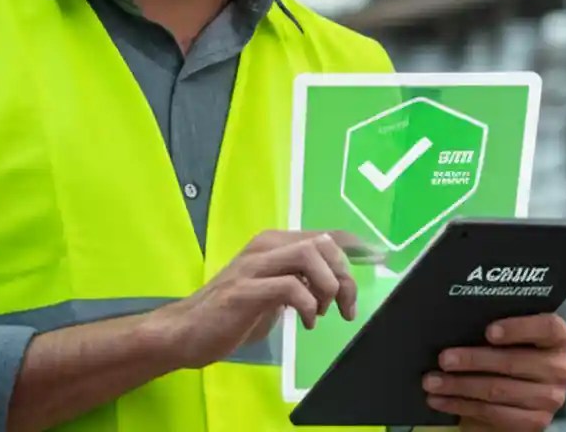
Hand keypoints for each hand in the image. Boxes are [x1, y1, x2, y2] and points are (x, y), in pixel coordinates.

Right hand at [146, 230, 363, 368]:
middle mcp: (265, 247)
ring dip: (327, 287)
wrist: (187, 332)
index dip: (356, 246)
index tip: (377, 262)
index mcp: (273, 244)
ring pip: (310, 256)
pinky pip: (290, 287)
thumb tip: (335, 282)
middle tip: (345, 306)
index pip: (325, 234)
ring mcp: (253, 266)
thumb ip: (300, 280)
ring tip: (322, 313)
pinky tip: (305, 323)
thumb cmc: (232, 313)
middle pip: (323, 243)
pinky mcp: (245, 290)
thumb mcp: (274, 292)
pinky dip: (307, 306)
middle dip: (344, 276)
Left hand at [421, 313, 565, 430]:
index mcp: (557, 339)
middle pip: (513, 362)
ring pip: (498, 390)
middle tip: (444, 359)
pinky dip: (461, 405)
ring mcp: (550, 397)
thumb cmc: (506, 353)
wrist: (513, 394)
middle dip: (473, 360)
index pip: (549, 328)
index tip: (489, 331)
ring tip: (432, 382)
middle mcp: (559, 368)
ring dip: (459, 386)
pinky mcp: (536, 421)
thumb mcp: (506, 337)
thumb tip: (454, 323)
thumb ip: (493, 327)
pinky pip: (493, 413)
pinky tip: (441, 400)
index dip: (519, 328)